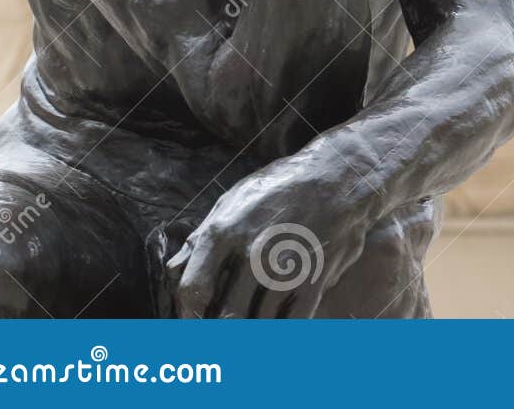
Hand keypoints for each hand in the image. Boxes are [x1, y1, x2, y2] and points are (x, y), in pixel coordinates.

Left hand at [165, 165, 369, 317]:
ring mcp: (285, 269)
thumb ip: (201, 237)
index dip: (186, 315)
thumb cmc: (282, 186)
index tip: (190, 323)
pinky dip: (280, 333)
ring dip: (250, 333)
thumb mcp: (234, 199)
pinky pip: (291, 323)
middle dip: (218, 332)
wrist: (340, 176)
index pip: (192, 291)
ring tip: (247, 330)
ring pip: (257, 324)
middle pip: (224, 317)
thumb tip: (173, 271)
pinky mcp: (313, 279)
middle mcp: (251, 254)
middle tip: (219, 336)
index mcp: (224, 232)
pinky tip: (275, 329)